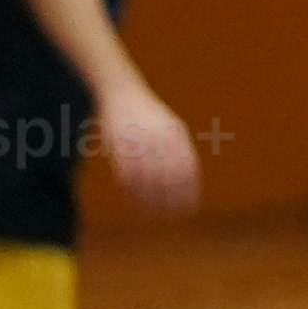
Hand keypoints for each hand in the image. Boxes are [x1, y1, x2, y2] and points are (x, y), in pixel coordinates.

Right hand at [97, 84, 202, 216]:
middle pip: (168, 177)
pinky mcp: (118, 144)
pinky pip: (125, 173)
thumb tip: (189, 183)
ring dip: (149, 198)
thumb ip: (181, 152)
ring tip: (151, 210)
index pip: (187, 170)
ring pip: (146, 178)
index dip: (188, 192)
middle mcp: (159, 138)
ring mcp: (138, 140)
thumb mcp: (171, 129)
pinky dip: (130, 189)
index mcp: (176, 135)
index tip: (189, 208)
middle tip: (170, 215)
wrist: (123, 93)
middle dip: (170, 199)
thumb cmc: (150, 115)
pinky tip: (133, 197)